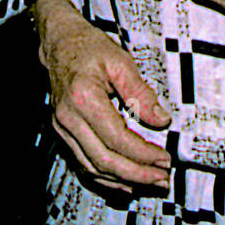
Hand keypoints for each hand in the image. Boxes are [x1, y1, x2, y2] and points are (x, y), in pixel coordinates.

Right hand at [33, 0, 171, 192]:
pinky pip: (82, 163)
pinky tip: (124, 181)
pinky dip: (104, 178)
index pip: (117, 139)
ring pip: (92, 168)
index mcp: (84, 97)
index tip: (164, 159)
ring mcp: (62, 127)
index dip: (143, 154)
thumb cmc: (89, 48)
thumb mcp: (120, 61)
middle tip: (162, 179)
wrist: (60, 42)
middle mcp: (69, 117)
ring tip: (149, 182)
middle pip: (103, 160)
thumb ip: (140, 92)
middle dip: (137, 174)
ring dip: (122, 180)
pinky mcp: (63, 132)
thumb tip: (160, 120)